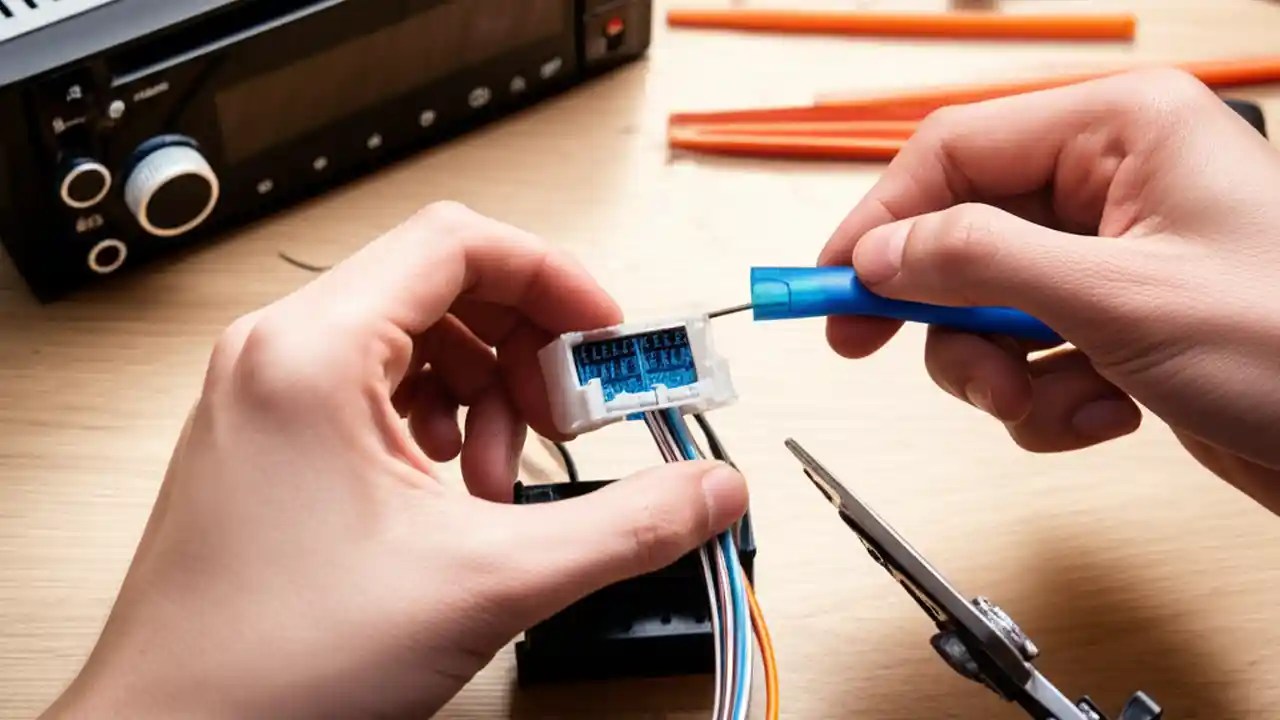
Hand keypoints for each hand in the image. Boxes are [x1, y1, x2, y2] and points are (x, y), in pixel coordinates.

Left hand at [43, 202, 747, 718]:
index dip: (554, 279)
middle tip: (573, 414)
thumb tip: (704, 489)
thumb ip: (623, 526)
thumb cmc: (270, 664)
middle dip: (527, 347)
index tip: (606, 334)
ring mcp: (265, 399)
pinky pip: (375, 392)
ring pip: (412, 342)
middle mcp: (276, 357)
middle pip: (441, 288)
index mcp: (312, 353)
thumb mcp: (486, 583)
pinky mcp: (269, 442)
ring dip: (486, 393)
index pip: (458, 244)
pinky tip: (459, 493)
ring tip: (507, 476)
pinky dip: (440, 425)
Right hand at [818, 69, 1279, 514]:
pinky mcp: (1118, 321)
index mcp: (1120, 132)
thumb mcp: (1115, 298)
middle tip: (878, 348)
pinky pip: (1031, 351)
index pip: (955, 151)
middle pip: (962, 232)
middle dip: (941, 311)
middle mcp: (1113, 183)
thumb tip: (882, 250)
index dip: (880, 217)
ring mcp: (1114, 256)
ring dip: (996, 370)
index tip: (829, 282)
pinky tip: (1105, 413)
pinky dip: (1047, 397)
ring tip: (1047, 401)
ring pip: (987, 303)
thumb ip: (980, 260)